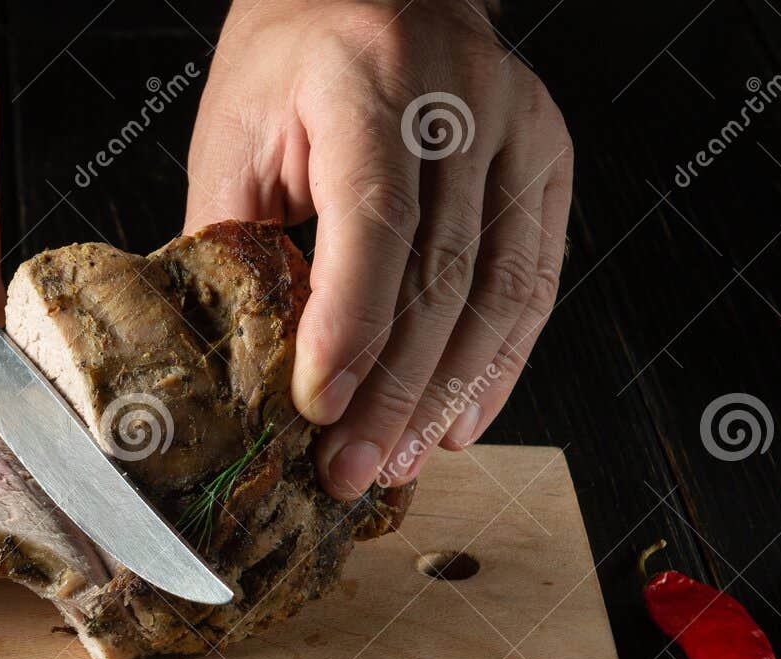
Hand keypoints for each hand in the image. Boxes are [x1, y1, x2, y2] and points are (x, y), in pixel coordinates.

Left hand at [185, 0, 571, 497]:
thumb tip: (232, 367)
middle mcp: (458, 95)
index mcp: (366, 78)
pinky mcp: (548, 156)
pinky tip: (460, 418)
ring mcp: (518, 124)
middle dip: (395, 388)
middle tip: (354, 468)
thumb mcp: (236, 139)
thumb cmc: (287, 67)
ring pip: (498, 286)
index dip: (349, 326)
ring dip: (448, 392)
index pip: (372, 220)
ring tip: (399, 461)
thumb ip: (233, 244)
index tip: (319, 409)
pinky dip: (499, 360)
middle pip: (441, 270)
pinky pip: (534, 277)